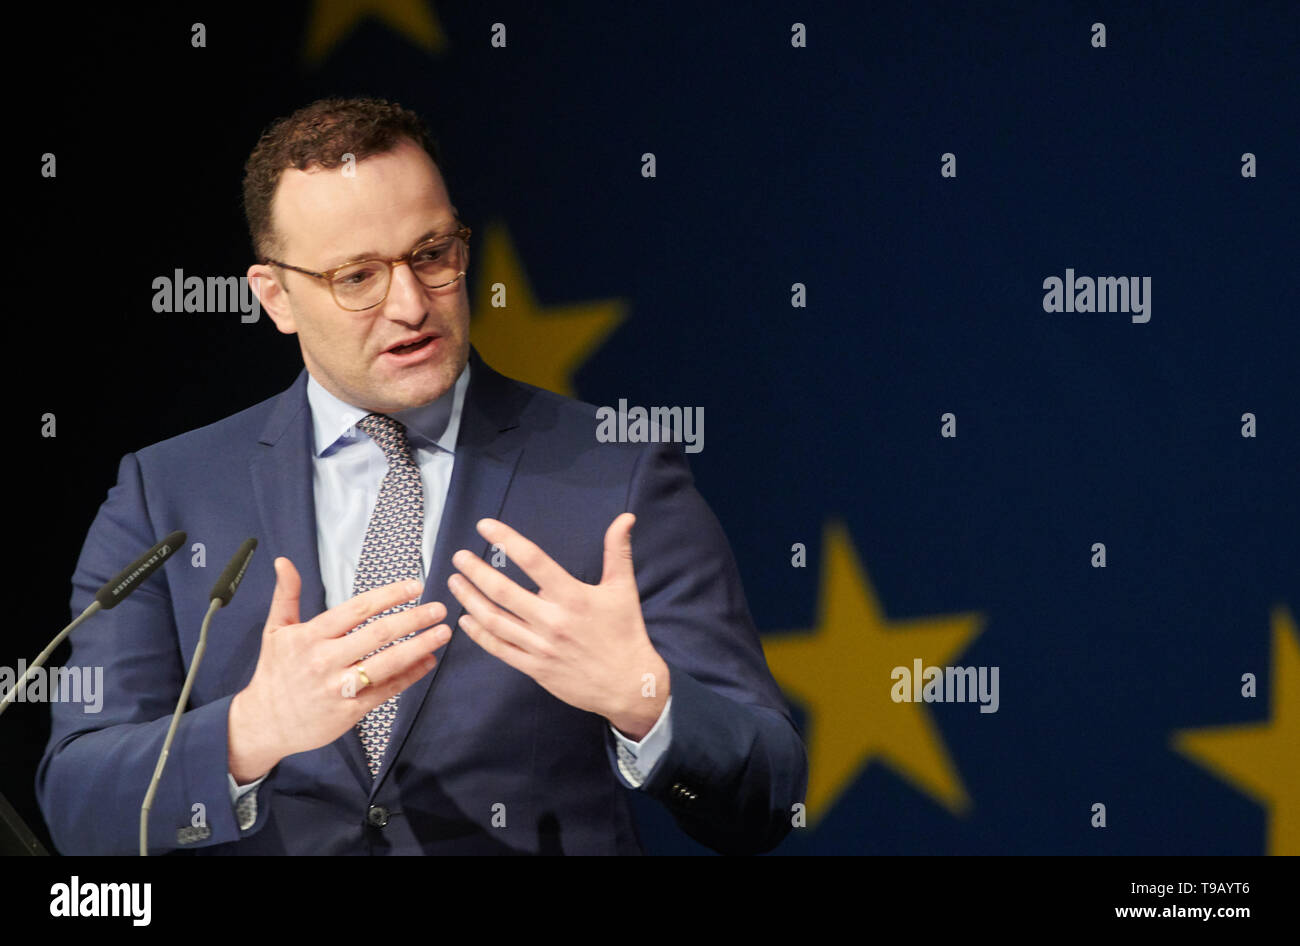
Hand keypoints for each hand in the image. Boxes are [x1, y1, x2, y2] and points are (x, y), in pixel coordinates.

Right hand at [227, 556, 449, 782]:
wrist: (264, 723)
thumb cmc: (274, 672)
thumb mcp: (276, 630)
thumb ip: (286, 595)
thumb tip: (284, 562)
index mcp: (310, 636)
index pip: (357, 609)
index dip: (389, 596)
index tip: (415, 586)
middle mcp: (325, 660)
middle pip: (378, 634)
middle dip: (413, 619)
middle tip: (439, 609)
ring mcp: (338, 688)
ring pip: (387, 663)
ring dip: (419, 646)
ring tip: (443, 633)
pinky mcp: (349, 712)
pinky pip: (386, 691)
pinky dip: (410, 676)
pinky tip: (428, 661)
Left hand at [447, 513, 668, 739]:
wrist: (628, 686)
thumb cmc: (625, 633)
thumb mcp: (623, 589)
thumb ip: (618, 551)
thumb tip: (625, 518)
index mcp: (573, 597)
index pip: (533, 561)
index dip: (507, 540)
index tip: (485, 526)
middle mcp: (552, 621)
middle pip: (503, 591)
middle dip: (476, 571)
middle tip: (458, 556)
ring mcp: (540, 647)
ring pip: (494, 620)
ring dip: (470, 599)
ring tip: (454, 581)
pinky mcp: (534, 668)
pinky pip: (499, 649)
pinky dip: (479, 634)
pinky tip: (465, 619)